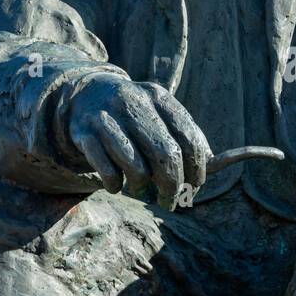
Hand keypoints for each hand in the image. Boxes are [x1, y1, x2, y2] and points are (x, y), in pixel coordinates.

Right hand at [66, 74, 210, 210]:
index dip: (197, 170)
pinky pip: (106, 170)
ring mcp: (107, 116)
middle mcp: (134, 102)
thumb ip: (183, 137)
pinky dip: (115, 185)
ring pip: (136, 166)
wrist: (86, 94)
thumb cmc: (134, 116)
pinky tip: (117, 185)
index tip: (194, 187)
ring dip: (142, 188)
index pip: (189, 140)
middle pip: (166, 155)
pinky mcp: (83, 132)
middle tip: (171, 201)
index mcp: (159, 97)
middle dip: (172, 186)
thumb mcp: (159, 116)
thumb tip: (211, 165)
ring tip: (141, 192)